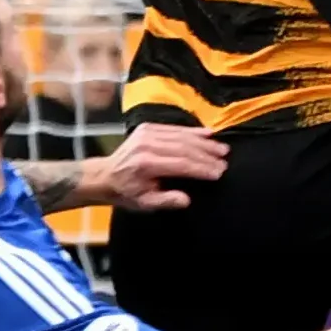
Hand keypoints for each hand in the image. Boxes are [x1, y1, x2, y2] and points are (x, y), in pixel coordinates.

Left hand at [93, 125, 228, 211]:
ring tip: (222, 149)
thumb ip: (165, 201)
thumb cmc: (127, 192)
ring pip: (181, 136)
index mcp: (146, 164)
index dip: (202, 168)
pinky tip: (208, 134)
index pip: (181, 164)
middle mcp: (147, 145)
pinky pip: (174, 128)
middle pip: (184, 147)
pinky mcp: (148, 127)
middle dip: (207, 155)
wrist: (105, 175)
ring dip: (204, 142)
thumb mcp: (144, 203)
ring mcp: (147, 133)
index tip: (218, 173)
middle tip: (224, 161)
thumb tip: (185, 199)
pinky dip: (192, 131)